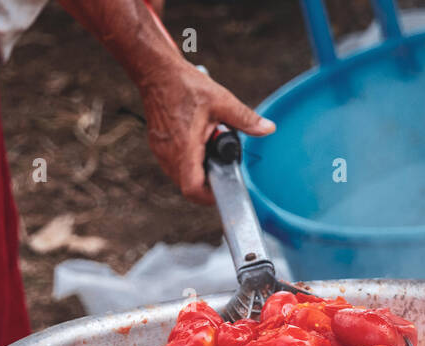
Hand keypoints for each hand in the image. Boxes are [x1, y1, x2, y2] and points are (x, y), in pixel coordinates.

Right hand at [140, 60, 274, 203]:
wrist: (156, 71)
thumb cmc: (186, 84)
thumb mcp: (221, 101)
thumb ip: (245, 119)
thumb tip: (268, 129)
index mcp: (184, 146)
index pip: (192, 189)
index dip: (208, 196)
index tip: (223, 187)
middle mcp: (168, 154)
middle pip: (188, 186)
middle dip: (207, 181)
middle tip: (221, 165)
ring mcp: (160, 151)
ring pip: (180, 177)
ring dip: (197, 172)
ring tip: (209, 151)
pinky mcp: (157, 146)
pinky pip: (173, 165)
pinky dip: (188, 162)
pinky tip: (198, 144)